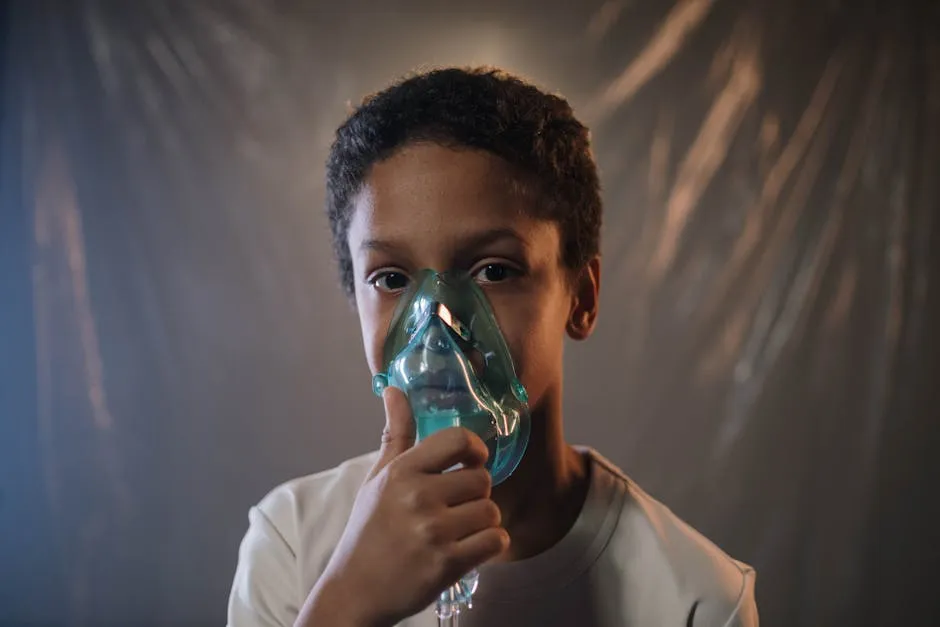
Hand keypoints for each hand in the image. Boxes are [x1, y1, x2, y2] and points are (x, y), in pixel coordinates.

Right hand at [297, 387, 508, 626]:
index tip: (471, 462)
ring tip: (459, 531)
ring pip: (491, 511)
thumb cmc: (369, 531)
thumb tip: (394, 390)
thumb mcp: (377, 479)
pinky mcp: (446, 564)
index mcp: (402, 472)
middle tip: (455, 509)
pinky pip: (495, 541)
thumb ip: (394, 435)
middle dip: (476, 494)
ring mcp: (432, 532)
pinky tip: (470, 549)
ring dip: (483, 523)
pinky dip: (490, 546)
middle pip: (482, 479)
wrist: (355, 591)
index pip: (458, 440)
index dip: (475, 450)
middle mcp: (417, 497)